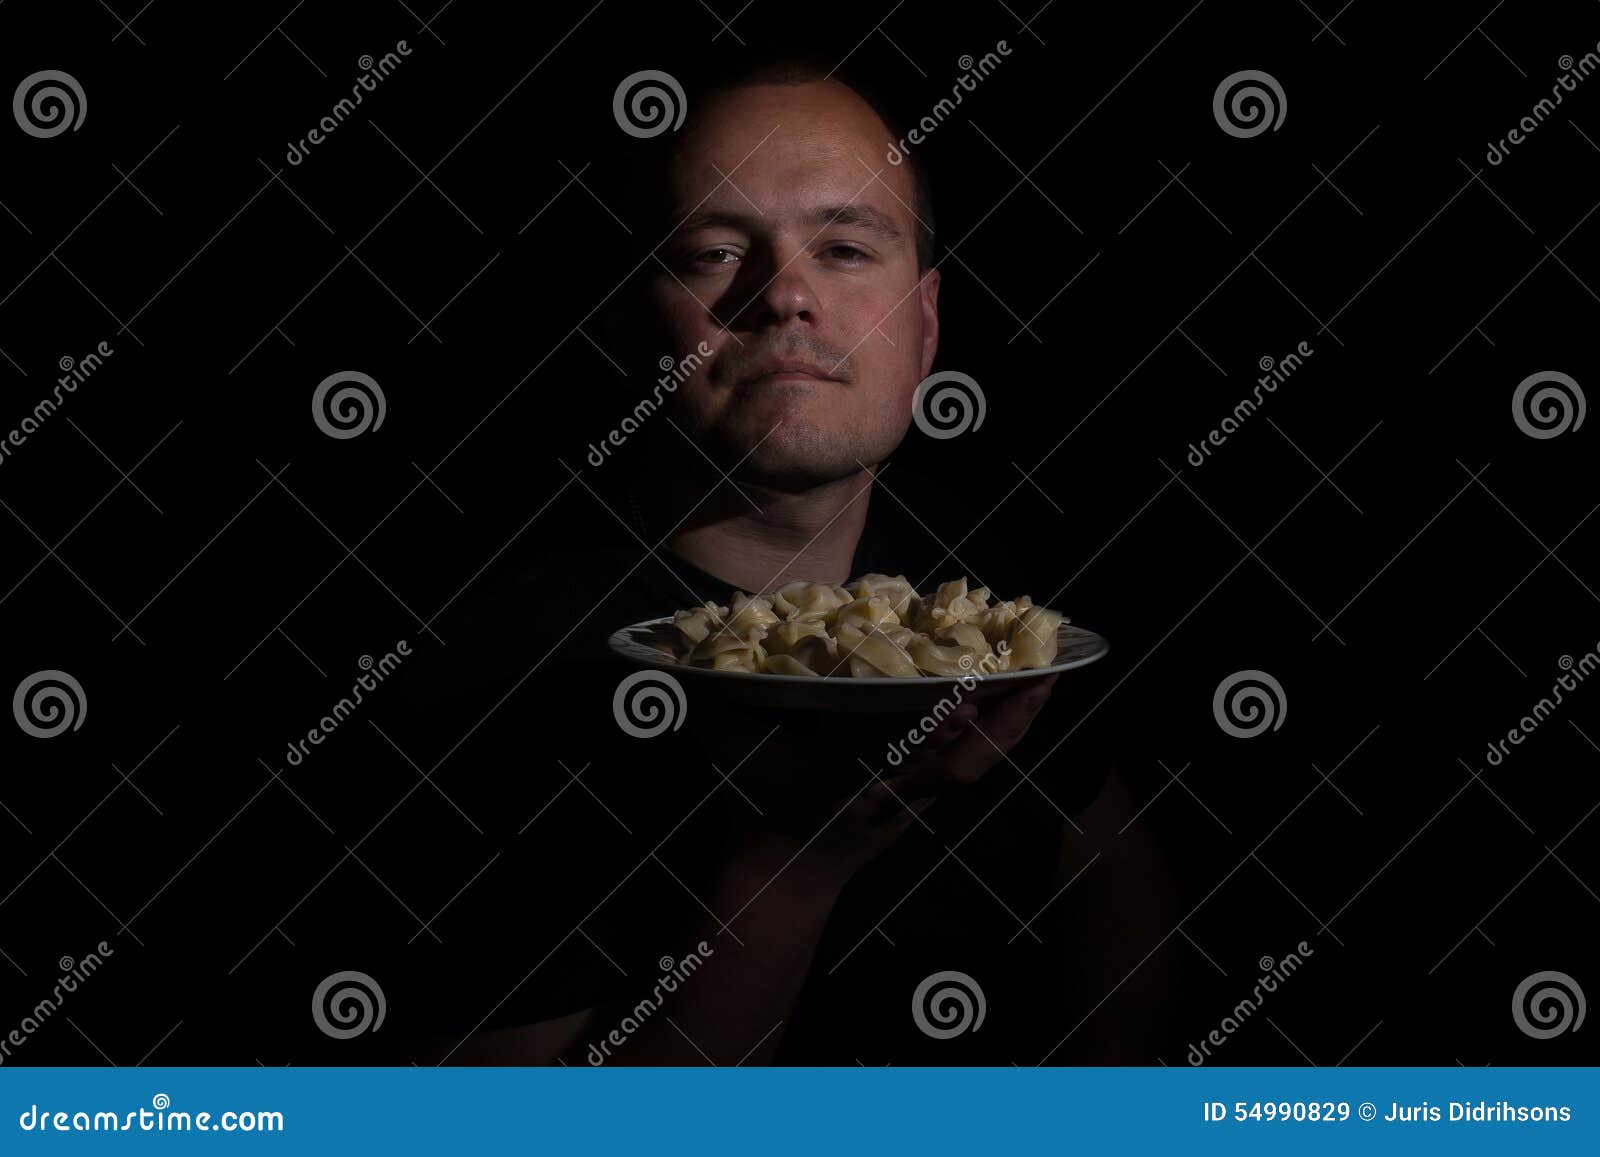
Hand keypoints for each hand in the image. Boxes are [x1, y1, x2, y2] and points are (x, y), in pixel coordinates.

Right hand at [688, 674, 1059, 891]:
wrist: (781, 880)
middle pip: (961, 760)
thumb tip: (653, 661)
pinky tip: (1022, 704)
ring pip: (977, 766)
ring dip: (1016, 724)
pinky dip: (1000, 736)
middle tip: (1043, 676)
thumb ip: (698, 708)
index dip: (932, 725)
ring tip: (1050, 678)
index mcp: (841, 778)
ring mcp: (913, 804)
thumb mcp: (726, 757)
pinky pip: (972, 768)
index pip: (893, 748)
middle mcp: (888, 791)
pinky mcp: (925, 806)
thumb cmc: (754, 809)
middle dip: (1005, 723)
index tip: (967, 694)